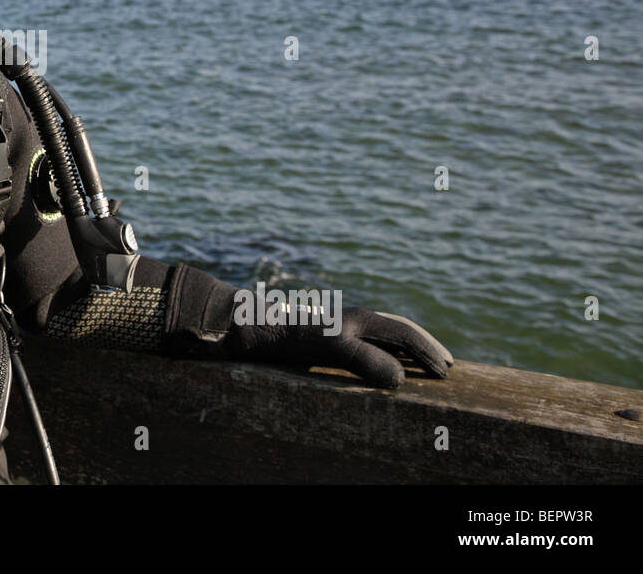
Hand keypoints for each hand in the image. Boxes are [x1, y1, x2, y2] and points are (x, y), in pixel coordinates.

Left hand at [227, 305, 453, 388]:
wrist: (249, 325)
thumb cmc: (289, 335)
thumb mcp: (332, 348)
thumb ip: (367, 360)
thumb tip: (401, 378)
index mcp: (362, 319)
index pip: (406, 334)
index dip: (429, 353)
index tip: (448, 371)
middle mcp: (354, 319)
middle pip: (399, 330)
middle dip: (424, 347)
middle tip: (446, 364)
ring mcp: (340, 326)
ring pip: (383, 336)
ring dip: (405, 350)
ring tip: (420, 364)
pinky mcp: (325, 337)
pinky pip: (365, 344)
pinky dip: (383, 353)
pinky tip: (380, 364)